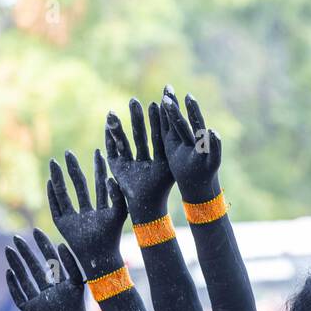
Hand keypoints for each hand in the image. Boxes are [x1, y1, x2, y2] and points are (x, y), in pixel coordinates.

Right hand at [6, 232, 87, 310]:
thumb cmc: (78, 307)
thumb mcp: (77, 282)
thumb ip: (70, 264)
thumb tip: (61, 244)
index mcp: (61, 282)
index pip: (50, 259)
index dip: (42, 245)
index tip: (35, 231)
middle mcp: (48, 290)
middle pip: (34, 267)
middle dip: (25, 252)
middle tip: (16, 238)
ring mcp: (38, 300)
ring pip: (24, 278)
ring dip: (16, 264)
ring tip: (8, 249)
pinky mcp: (29, 310)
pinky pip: (18, 295)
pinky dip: (13, 284)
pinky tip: (8, 271)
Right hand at [48, 149, 126, 276]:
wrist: (101, 256)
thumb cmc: (113, 237)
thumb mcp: (119, 213)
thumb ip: (118, 195)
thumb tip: (110, 178)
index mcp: (102, 209)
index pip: (99, 184)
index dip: (98, 168)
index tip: (98, 152)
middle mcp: (87, 212)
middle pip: (79, 186)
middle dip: (73, 169)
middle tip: (69, 153)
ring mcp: (74, 218)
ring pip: (64, 194)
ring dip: (58, 179)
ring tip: (54, 163)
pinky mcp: (63, 225)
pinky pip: (55, 207)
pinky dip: (52, 195)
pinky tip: (50, 181)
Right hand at [105, 99, 172, 223]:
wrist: (146, 209)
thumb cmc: (160, 190)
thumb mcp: (169, 167)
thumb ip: (179, 153)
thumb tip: (204, 132)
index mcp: (159, 159)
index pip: (157, 136)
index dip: (156, 121)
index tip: (155, 103)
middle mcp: (144, 160)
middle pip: (140, 135)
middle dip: (136, 119)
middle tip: (133, 101)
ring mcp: (130, 164)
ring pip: (124, 141)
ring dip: (119, 126)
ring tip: (114, 111)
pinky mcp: (118, 169)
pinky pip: (112, 151)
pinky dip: (109, 138)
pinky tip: (106, 124)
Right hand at [159, 87, 221, 202]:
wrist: (197, 185)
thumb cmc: (207, 174)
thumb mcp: (212, 161)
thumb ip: (214, 147)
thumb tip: (213, 131)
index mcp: (201, 140)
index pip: (196, 122)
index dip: (193, 111)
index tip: (188, 97)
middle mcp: (190, 138)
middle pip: (182, 120)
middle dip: (175, 106)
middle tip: (168, 89)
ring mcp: (180, 141)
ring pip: (172, 122)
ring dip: (168, 109)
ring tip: (164, 94)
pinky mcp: (170, 146)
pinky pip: (164, 130)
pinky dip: (160, 120)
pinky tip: (155, 107)